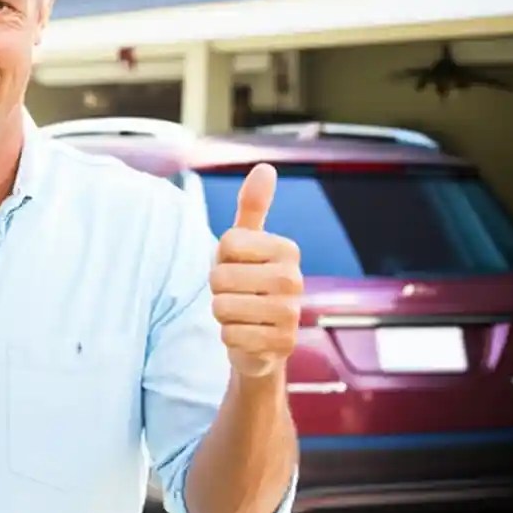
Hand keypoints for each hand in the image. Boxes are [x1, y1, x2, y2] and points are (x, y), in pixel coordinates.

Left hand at [210, 163, 301, 378]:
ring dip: (222, 313)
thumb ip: (252, 207)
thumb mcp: (245, 242)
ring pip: (222, 307)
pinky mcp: (283, 346)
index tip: (236, 266)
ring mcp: (292, 314)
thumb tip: (265, 167)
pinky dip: (230, 337)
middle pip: (221, 277)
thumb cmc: (247, 281)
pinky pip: (230, 336)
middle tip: (235, 293)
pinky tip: (247, 334)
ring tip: (240, 313)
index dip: (220, 257)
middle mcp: (295, 279)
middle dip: (217, 288)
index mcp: (287, 249)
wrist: (259, 338)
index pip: (227, 243)